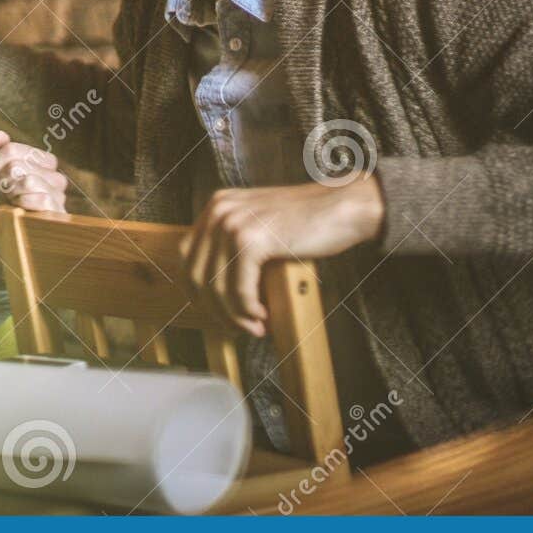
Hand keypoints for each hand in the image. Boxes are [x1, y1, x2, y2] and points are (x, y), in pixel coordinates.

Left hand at [0, 131, 67, 212]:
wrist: (3, 233)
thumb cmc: (1, 200)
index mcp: (43, 162)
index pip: (11, 149)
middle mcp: (55, 176)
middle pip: (16, 165)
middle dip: (0, 181)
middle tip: (1, 194)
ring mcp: (59, 195)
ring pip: (28, 180)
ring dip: (11, 194)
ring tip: (11, 201)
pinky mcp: (58, 212)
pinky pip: (41, 198)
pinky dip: (23, 204)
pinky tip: (20, 209)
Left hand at [179, 178, 385, 337]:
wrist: (343, 205)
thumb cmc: (308, 220)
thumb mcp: (260, 223)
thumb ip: (235, 243)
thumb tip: (214, 291)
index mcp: (217, 205)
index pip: (188, 256)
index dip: (199, 291)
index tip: (218, 311)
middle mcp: (218, 211)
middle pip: (196, 274)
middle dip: (215, 309)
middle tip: (237, 328)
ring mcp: (232, 224)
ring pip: (216, 287)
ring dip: (234, 316)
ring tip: (255, 327)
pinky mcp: (250, 240)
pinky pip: (239, 290)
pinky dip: (248, 311)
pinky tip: (263, 316)